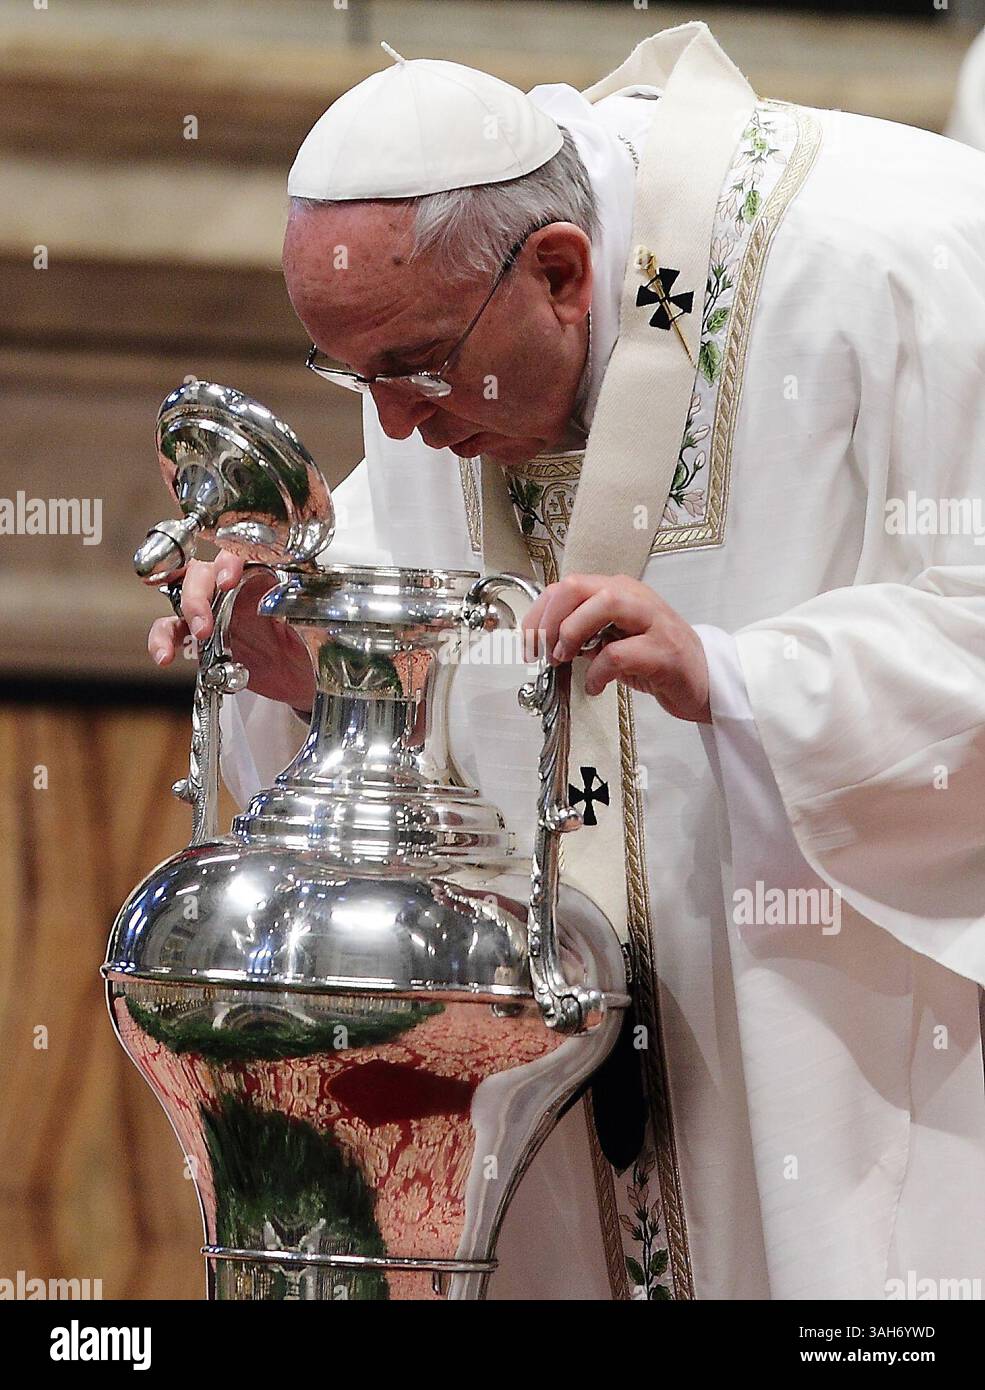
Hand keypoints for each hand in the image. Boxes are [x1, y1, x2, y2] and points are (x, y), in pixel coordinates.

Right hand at [146, 551, 315, 710]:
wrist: (300, 679)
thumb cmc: (309, 645)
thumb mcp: (312, 625)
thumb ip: (298, 609)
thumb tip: (291, 599)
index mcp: (263, 575)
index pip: (240, 554)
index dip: (229, 562)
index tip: (227, 580)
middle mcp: (235, 587)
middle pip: (203, 572)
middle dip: (197, 596)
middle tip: (204, 626)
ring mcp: (215, 609)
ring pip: (181, 595)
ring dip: (181, 614)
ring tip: (193, 637)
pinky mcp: (200, 635)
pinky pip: (172, 630)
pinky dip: (162, 640)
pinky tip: (163, 656)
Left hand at [521, 573, 710, 723]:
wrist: (704, 680)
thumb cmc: (656, 660)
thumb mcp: (614, 640)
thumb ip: (584, 633)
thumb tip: (545, 640)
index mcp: (619, 591)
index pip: (566, 586)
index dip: (538, 613)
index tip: (528, 642)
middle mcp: (634, 597)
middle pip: (578, 586)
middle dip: (550, 619)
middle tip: (544, 650)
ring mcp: (652, 621)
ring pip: (603, 604)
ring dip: (573, 632)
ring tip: (566, 659)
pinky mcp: (664, 650)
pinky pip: (619, 654)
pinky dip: (597, 673)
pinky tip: (595, 686)